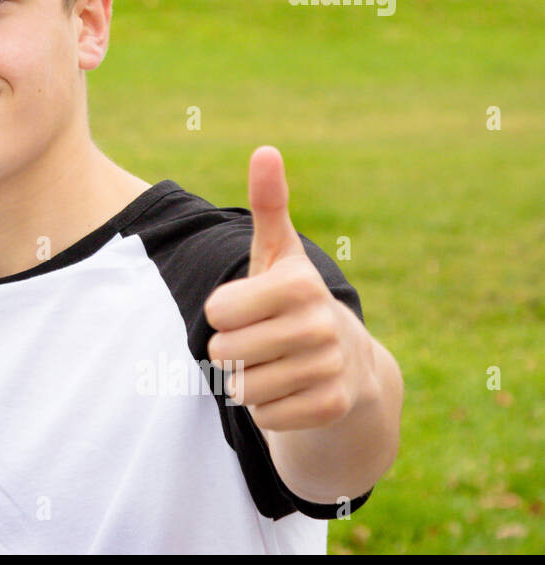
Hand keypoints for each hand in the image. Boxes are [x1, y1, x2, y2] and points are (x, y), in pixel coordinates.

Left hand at [204, 147, 375, 431]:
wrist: (349, 362)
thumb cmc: (293, 299)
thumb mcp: (278, 253)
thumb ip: (268, 204)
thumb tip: (265, 149)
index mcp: (299, 285)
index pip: (216, 311)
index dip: (222, 312)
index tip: (246, 307)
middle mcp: (319, 326)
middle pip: (223, 352)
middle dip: (230, 349)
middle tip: (260, 339)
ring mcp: (329, 369)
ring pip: (240, 387)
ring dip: (247, 379)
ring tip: (274, 362)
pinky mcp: (330, 408)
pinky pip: (264, 415)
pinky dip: (267, 407)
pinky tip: (290, 389)